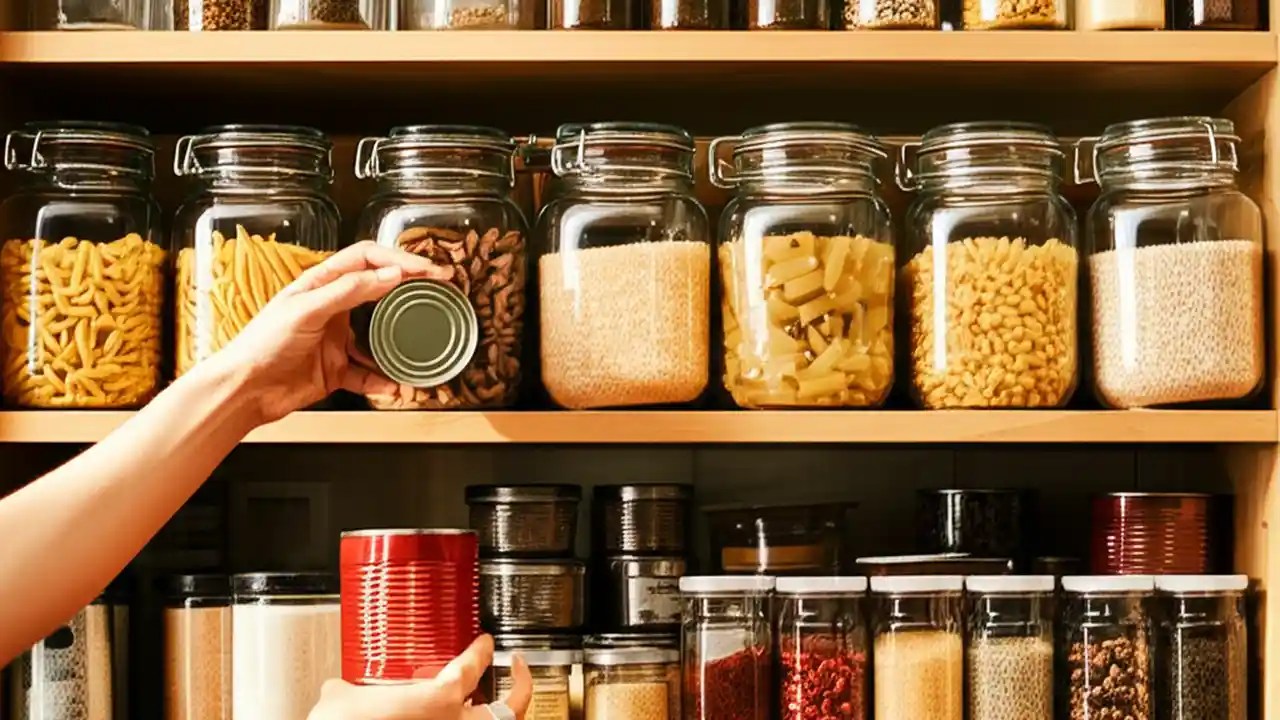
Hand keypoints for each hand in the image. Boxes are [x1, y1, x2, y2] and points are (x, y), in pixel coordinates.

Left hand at [209, 241, 448, 423]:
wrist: (244, 391)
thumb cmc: (262, 344)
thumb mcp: (306, 309)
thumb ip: (349, 291)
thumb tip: (391, 275)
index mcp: (323, 284)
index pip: (368, 259)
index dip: (400, 259)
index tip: (428, 269)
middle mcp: (334, 308)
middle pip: (381, 293)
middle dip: (411, 295)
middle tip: (440, 296)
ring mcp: (337, 340)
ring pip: (380, 336)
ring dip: (401, 343)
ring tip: (423, 345)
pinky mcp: (337, 371)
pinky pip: (369, 374)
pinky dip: (383, 381)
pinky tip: (395, 385)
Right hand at [306, 635, 532, 719]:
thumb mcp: (341, 699)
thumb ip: (351, 688)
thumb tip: (340, 689)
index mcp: (440, 699)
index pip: (473, 665)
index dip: (482, 650)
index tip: (485, 643)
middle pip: (512, 707)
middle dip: (521, 686)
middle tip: (517, 668)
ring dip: (499, 715)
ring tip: (500, 702)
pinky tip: (456, 719)